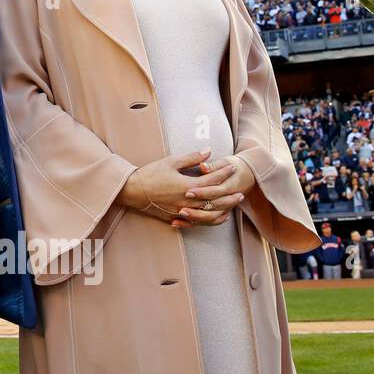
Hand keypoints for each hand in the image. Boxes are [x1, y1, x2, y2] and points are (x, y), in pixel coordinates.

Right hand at [117, 147, 243, 226]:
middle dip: (229, 195)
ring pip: (210, 214)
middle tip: (240, 192)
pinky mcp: (177, 217)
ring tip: (232, 206)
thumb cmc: (150, 174)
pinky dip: (210, 220)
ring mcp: (183, 211)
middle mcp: (188, 200)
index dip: (224, 173)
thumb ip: (191, 158)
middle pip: (215, 199)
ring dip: (223, 209)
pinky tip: (216, 217)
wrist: (132, 191)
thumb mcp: (171, 162)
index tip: (232, 167)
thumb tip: (208, 151)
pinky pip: (198, 222)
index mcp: (188, 185)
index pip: (212, 179)